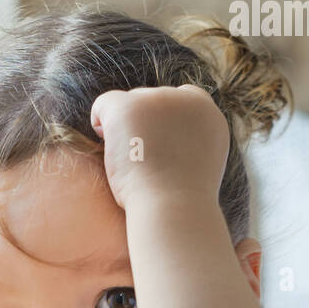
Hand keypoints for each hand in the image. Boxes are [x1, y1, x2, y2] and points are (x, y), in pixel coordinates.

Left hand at [90, 84, 229, 212]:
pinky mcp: (129, 107)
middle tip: (144, 164)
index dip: (164, 123)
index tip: (158, 149)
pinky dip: (100, 123)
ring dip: (125, 130)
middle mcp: (186, 100)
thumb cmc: (180, 202)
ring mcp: (157, 99)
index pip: (183, 100)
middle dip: (143, 127)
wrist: (173, 208)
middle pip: (153, 101)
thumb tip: (162, 139)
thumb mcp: (194, 168)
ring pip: (130, 103)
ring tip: (130, 162)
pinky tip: (106, 146)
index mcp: (208, 115)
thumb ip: (185, 145)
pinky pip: (104, 104)